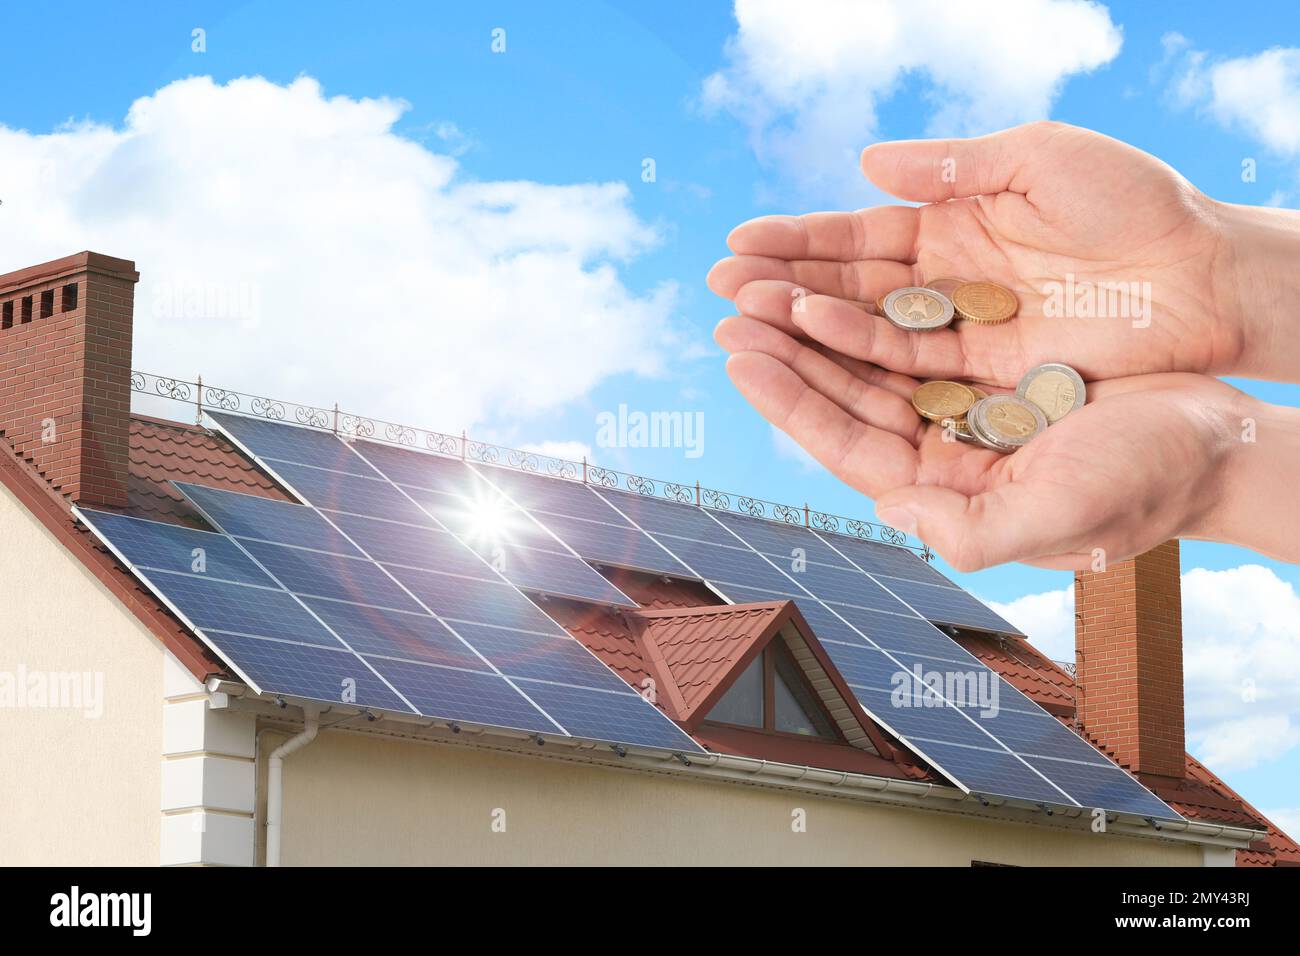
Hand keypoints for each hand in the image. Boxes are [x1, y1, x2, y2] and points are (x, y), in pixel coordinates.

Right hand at [708, 121, 1299, 385]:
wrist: (1206, 274)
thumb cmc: (1133, 203)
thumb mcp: (1043, 159)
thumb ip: (954, 166)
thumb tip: (865, 161)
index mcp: (953, 223)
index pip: (857, 236)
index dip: (797, 240)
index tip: (738, 244)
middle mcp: (945, 281)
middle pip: (847, 288)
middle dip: (781, 288)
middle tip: (718, 291)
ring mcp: (960, 331)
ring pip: (865, 333)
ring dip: (803, 329)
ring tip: (742, 324)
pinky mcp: (984, 375)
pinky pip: (908, 371)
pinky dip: (856, 363)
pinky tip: (806, 352)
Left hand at [714, 314, 1272, 570]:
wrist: (1211, 440)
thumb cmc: (1143, 482)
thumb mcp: (1060, 514)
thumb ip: (973, 528)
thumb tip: (890, 504)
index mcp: (944, 487)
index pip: (847, 443)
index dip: (791, 401)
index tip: (740, 356)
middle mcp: (940, 450)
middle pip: (845, 397)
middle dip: (787, 354)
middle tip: (730, 307)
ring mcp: (961, 407)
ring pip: (871, 361)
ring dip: (817, 326)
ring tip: (762, 288)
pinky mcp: (986, 368)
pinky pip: (916, 332)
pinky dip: (875, 307)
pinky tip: (837, 279)